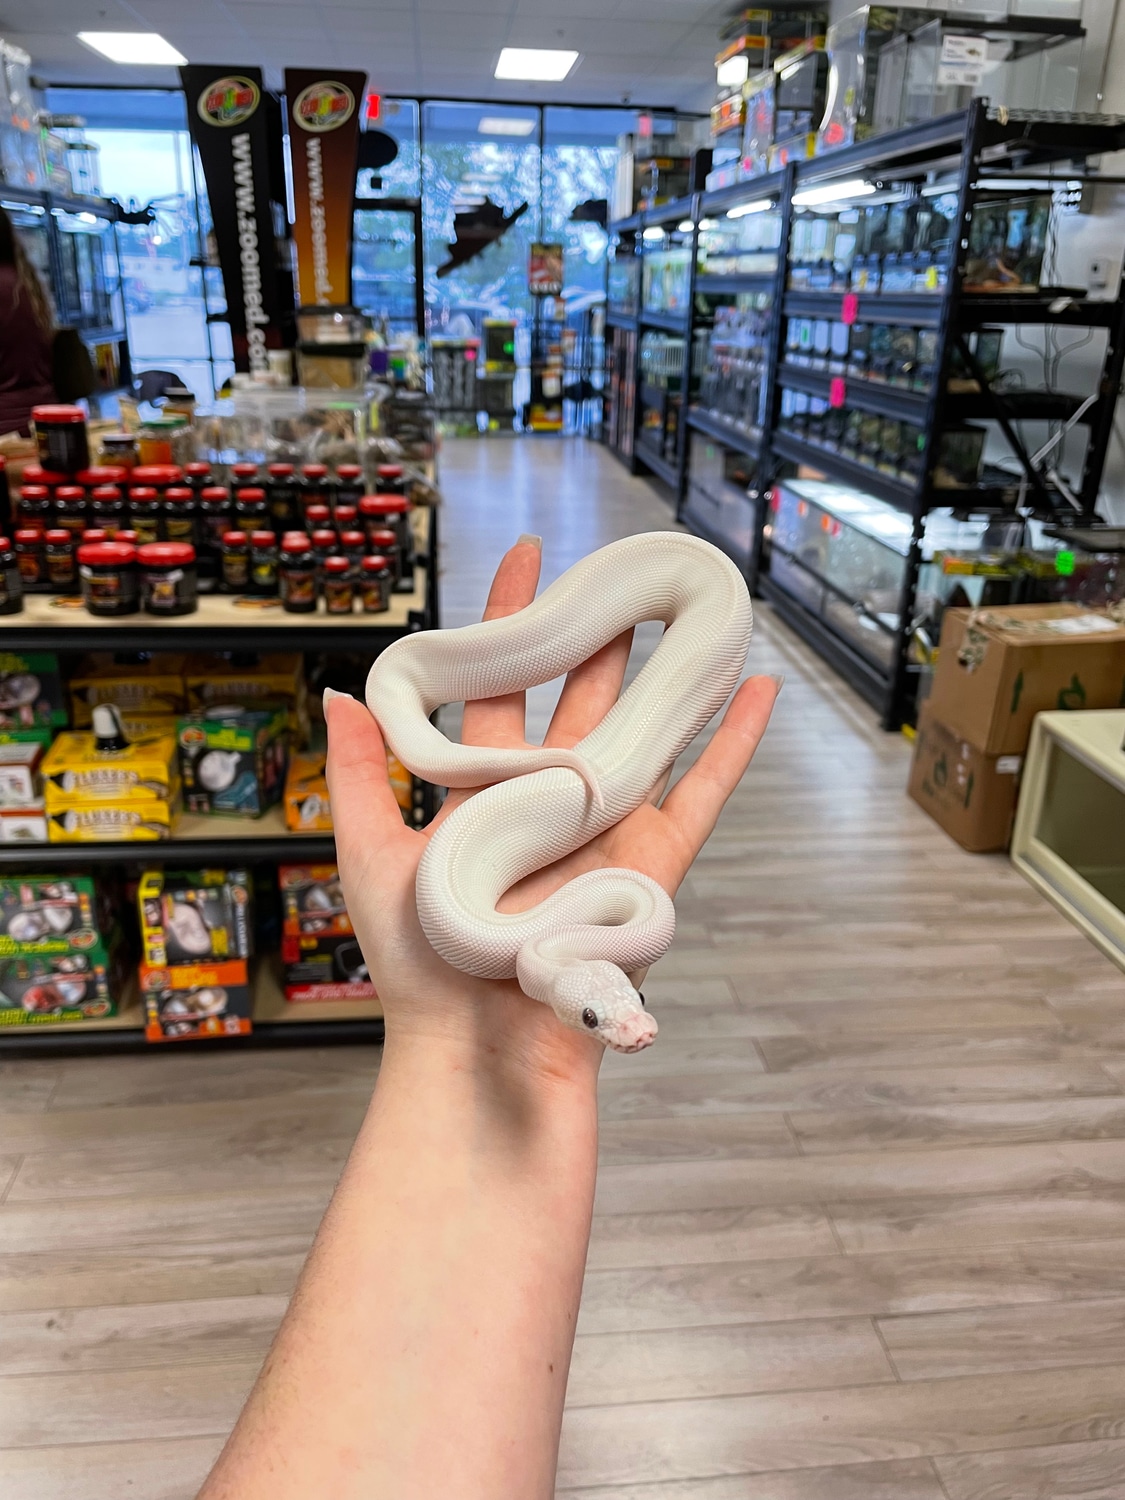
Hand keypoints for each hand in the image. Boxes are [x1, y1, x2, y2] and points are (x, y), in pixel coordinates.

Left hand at [324, 536, 778, 1081]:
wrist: (478, 1048)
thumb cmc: (419, 965)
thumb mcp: (371, 856)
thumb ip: (359, 774)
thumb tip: (343, 692)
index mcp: (487, 789)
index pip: (502, 683)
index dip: (512, 621)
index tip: (528, 557)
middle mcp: (552, 796)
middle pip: (582, 692)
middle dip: (598, 631)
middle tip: (617, 571)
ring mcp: (607, 822)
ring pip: (647, 727)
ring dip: (671, 668)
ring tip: (692, 606)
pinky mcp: (655, 858)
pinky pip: (704, 790)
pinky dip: (734, 741)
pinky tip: (756, 688)